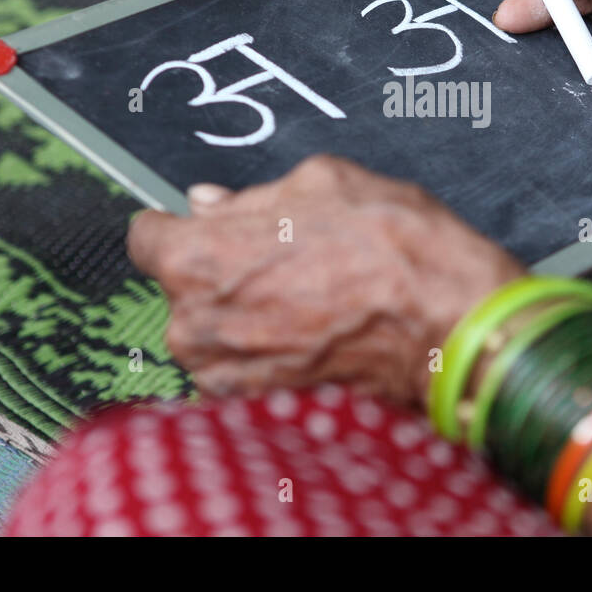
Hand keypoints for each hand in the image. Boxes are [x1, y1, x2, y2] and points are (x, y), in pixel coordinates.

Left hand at [127, 155, 523, 405]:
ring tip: (308, 298)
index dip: (178, 227)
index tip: (207, 228)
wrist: (447, 326)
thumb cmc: (391, 251)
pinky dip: (267, 353)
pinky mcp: (257, 406)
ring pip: (212, 331)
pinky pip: (241, 369)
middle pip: (182, 288)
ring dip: (243, 316)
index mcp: (195, 258)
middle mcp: (194, 324)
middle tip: (282, 260)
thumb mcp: (320, 184)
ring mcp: (224, 375)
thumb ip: (248, 198)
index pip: (144, 237)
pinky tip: (314, 333)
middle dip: (220, 272)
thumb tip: (210, 202)